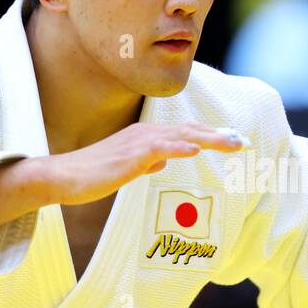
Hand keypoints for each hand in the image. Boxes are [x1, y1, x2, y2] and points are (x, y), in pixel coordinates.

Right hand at [49, 122, 247, 204]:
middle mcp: (145, 134)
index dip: (211, 135)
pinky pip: (159, 149)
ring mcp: (138, 143)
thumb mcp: (125, 168)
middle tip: (243, 141)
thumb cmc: (93, 175)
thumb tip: (161, 162)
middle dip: (219, 135)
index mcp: (146, 136)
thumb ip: (145, 163)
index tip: (233, 140)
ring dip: (209, 138)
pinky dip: (179, 146)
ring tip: (232, 142)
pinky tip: (196, 148)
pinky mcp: (130, 156)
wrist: (63, 177)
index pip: (185, 132)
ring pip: (181, 135)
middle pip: (190, 130)